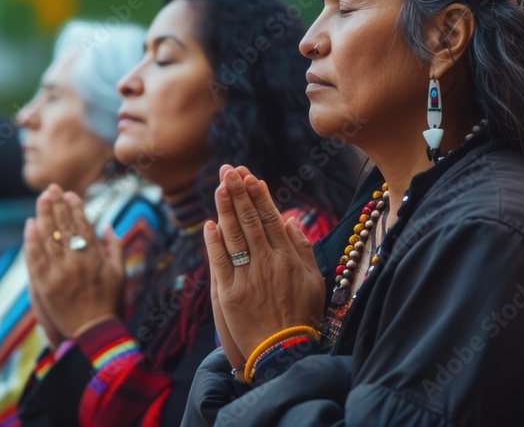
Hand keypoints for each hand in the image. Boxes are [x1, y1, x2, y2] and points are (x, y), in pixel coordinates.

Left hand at [23, 185, 123, 338]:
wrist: (94, 332)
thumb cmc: (110, 303)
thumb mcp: (120, 274)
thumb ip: (115, 248)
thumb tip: (107, 226)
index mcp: (95, 257)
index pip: (83, 225)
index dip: (76, 208)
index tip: (71, 194)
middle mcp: (77, 261)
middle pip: (64, 227)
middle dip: (58, 205)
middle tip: (52, 188)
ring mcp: (59, 273)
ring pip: (49, 238)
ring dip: (44, 215)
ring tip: (42, 198)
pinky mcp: (45, 286)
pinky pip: (35, 259)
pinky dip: (31, 241)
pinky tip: (29, 225)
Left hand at [205, 165, 324, 358]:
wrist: (285, 353)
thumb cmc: (302, 317)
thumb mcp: (314, 281)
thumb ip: (302, 249)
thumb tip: (290, 221)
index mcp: (288, 259)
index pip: (271, 219)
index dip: (259, 196)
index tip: (250, 177)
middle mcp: (267, 263)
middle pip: (250, 221)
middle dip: (238, 193)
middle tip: (229, 170)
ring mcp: (247, 277)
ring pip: (234, 236)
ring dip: (225, 208)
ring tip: (219, 186)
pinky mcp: (229, 294)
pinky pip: (219, 261)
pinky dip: (213, 241)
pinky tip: (209, 223)